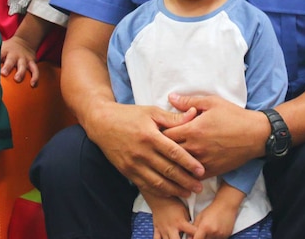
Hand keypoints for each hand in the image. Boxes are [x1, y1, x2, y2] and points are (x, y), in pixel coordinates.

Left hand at [0, 35, 38, 86]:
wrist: (24, 42)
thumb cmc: (6, 50)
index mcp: (4, 51)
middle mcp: (14, 54)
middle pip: (11, 60)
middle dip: (7, 66)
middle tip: (3, 73)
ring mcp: (23, 59)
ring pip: (23, 65)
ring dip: (21, 72)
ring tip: (17, 79)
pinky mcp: (32, 62)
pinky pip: (35, 70)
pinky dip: (35, 77)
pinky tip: (33, 85)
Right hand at [86, 101, 204, 198]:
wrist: (102, 123)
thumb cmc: (130, 115)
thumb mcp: (152, 111)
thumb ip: (173, 117)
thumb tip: (195, 114)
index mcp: (150, 136)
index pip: (174, 153)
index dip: (189, 163)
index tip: (201, 171)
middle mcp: (142, 152)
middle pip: (168, 170)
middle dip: (185, 180)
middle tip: (199, 187)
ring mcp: (133, 164)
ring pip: (157, 182)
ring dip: (174, 189)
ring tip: (188, 193)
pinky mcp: (127, 171)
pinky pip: (145, 185)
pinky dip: (159, 191)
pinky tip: (170, 193)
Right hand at [145, 194, 196, 238]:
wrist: (159, 197)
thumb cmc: (173, 202)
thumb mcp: (184, 209)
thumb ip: (188, 220)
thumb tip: (193, 227)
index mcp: (180, 222)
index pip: (192, 231)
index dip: (197, 234)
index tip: (199, 235)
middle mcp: (171, 228)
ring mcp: (163, 230)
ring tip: (176, 238)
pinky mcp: (156, 229)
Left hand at [164, 94, 266, 177]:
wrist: (256, 135)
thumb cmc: (234, 116)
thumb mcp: (212, 102)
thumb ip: (189, 102)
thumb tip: (170, 97)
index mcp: (193, 130)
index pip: (165, 134)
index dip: (159, 132)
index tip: (158, 130)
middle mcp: (195, 148)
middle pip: (168, 152)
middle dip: (162, 148)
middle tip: (158, 144)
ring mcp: (202, 162)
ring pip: (178, 166)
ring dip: (171, 161)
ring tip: (166, 157)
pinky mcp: (211, 171)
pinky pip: (191, 175)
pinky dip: (184, 172)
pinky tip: (181, 168)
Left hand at [192, 194, 241, 238]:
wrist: (226, 205)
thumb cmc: (212, 210)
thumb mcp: (199, 217)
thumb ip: (193, 228)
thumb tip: (189, 238)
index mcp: (205, 227)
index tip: (194, 237)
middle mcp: (213, 232)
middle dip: (202, 238)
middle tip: (203, 232)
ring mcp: (220, 235)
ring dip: (209, 238)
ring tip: (210, 230)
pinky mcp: (226, 236)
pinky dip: (215, 237)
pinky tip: (216, 231)